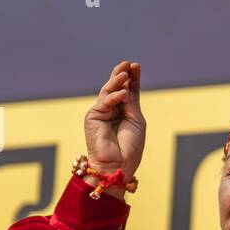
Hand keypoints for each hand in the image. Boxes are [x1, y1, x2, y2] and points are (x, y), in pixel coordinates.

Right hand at [84, 61, 145, 177]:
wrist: (117, 166)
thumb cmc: (130, 147)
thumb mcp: (136, 121)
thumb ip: (131, 104)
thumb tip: (126, 87)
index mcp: (125, 111)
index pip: (128, 91)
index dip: (132, 78)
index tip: (136, 66)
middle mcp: (112, 110)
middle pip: (116, 88)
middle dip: (121, 75)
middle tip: (128, 63)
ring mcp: (101, 112)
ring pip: (108, 92)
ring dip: (117, 80)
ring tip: (125, 71)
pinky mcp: (93, 116)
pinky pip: (105, 102)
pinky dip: (114, 96)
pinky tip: (123, 92)